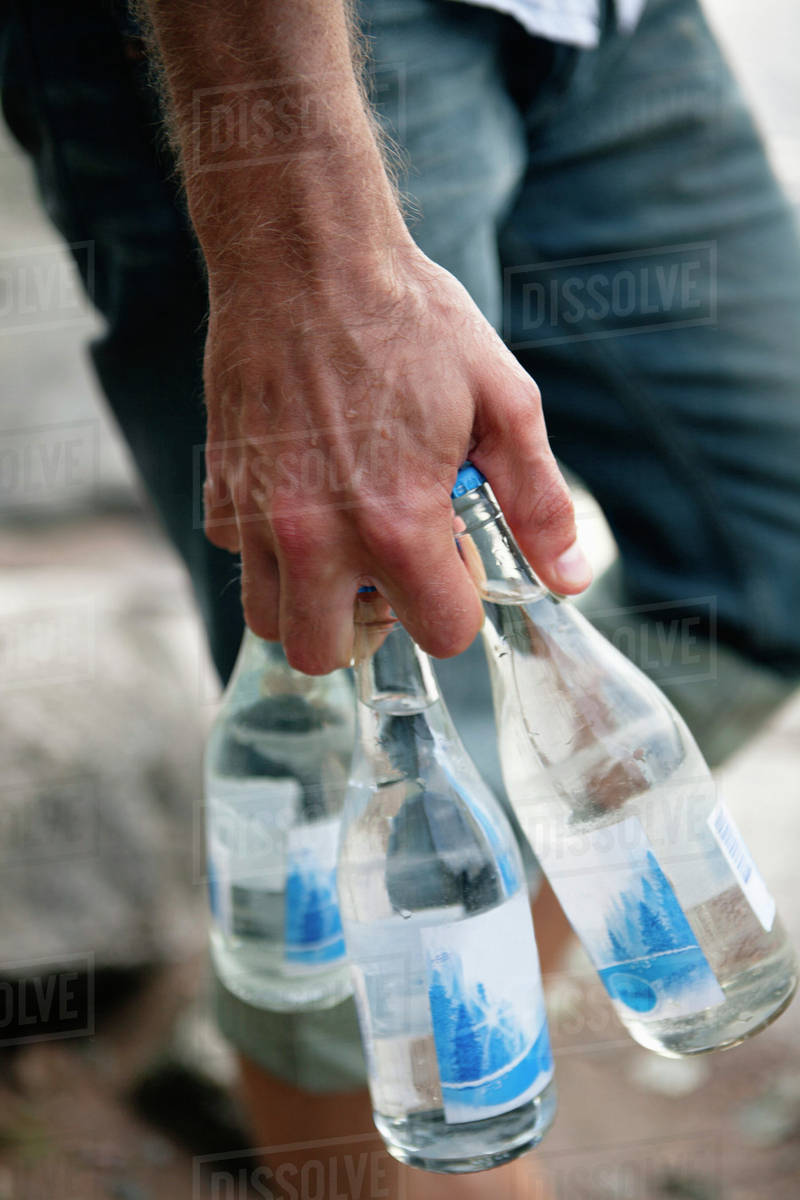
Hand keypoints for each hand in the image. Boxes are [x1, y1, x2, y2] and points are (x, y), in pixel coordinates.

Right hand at [203, 244, 591, 673]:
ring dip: (312, 600)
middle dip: (371, 627)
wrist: (306, 255)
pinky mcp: (220, 487)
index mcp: (397, 523)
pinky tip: (303, 495)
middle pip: (329, 655)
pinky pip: (240, 555)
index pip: (438, 634)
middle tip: (391, 567)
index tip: (453, 554)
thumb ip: (537, 501)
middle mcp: (316, 536)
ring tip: (344, 542)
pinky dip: (270, 546)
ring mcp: (259, 516)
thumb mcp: (503, 401)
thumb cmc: (410, 320)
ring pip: (270, 620)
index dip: (456, 603)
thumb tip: (569, 578)